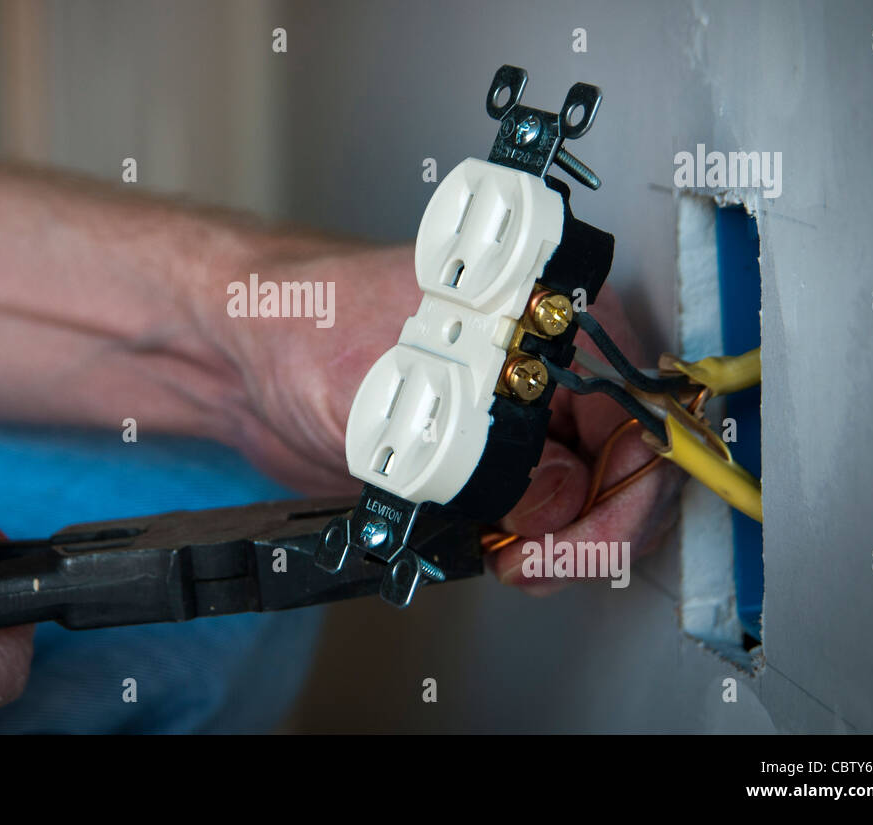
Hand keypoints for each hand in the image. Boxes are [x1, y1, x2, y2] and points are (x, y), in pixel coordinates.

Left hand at [222, 244, 680, 589]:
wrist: (239, 354)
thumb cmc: (302, 326)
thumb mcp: (398, 394)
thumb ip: (487, 456)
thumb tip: (558, 502)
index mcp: (541, 309)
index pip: (632, 404)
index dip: (624, 480)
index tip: (584, 536)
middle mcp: (537, 356)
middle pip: (618, 454)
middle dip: (593, 522)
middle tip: (538, 562)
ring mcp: (509, 404)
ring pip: (579, 488)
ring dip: (559, 540)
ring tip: (514, 561)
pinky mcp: (479, 448)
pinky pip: (531, 505)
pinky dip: (524, 540)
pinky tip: (495, 550)